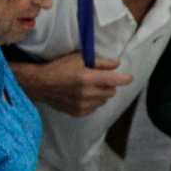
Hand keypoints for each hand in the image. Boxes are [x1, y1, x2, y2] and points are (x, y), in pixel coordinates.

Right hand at [11, 53, 133, 117]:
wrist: (41, 84)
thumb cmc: (60, 67)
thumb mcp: (78, 58)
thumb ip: (100, 62)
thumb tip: (117, 64)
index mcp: (88, 78)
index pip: (114, 80)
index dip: (125, 79)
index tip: (129, 78)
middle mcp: (87, 93)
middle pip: (111, 91)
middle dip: (109, 84)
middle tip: (99, 78)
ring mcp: (83, 105)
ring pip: (104, 100)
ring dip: (101, 93)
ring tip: (89, 87)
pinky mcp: (79, 113)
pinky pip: (95, 108)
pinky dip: (93, 102)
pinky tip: (83, 95)